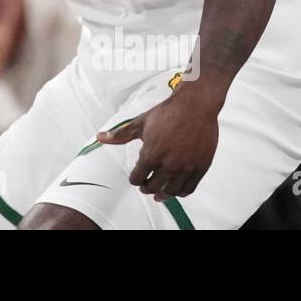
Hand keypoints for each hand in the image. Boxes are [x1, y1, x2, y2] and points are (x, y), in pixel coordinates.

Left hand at [94, 87, 219, 201]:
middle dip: (146, 187)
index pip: (137, 179)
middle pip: (153, 188)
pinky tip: (176, 188)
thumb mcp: (140, 123)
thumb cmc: (167, 113)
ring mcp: (186, 168)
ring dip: (163, 194)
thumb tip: (100, 137)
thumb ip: (120, 134)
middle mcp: (168, 165)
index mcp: (151, 155)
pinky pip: (189, 189)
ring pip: (171, 192)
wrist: (194, 106)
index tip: (137, 176)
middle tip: (146, 185)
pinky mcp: (200, 168)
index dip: (135, 178)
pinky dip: (180, 192)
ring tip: (160, 192)